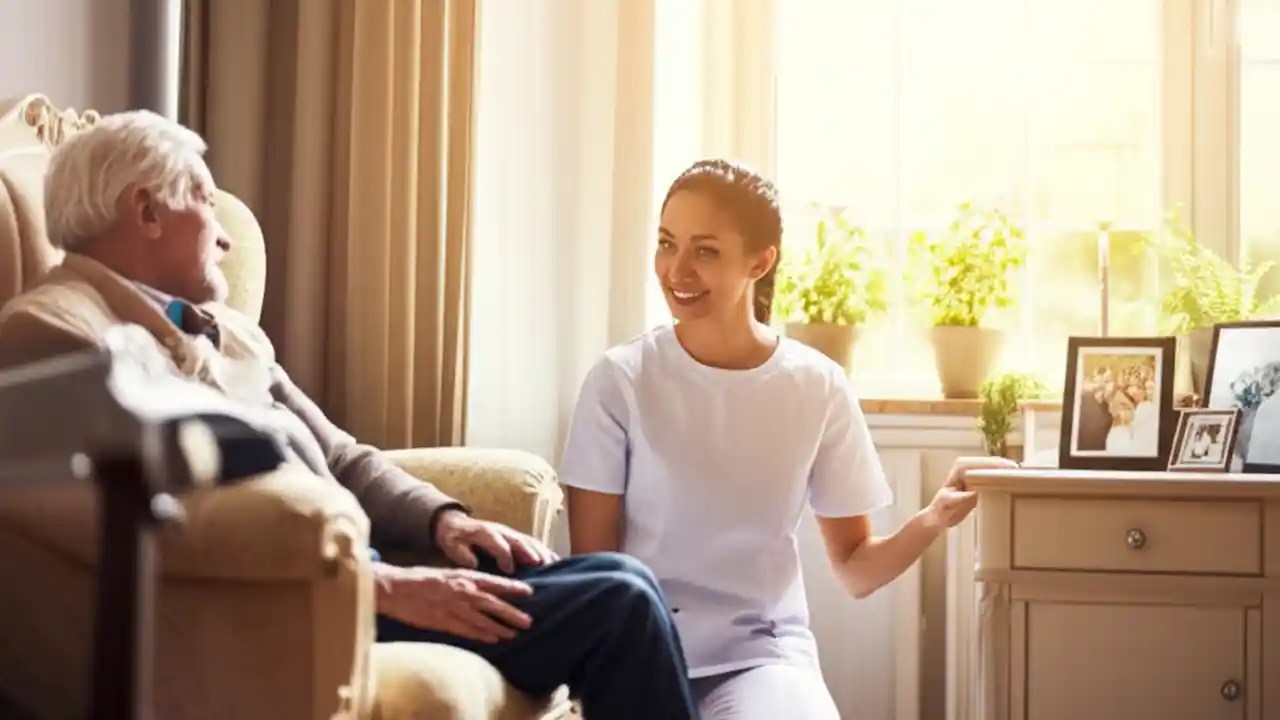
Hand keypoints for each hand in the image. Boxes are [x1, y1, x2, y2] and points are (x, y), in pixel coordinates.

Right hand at [374, 563, 533, 643]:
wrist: (396, 588)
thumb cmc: (420, 578)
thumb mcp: (446, 573)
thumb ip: (465, 580)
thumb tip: (482, 585)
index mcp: (463, 577)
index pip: (494, 582)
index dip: (512, 588)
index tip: (528, 592)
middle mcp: (462, 592)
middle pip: (493, 605)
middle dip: (512, 614)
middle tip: (529, 621)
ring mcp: (453, 609)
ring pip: (483, 621)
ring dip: (500, 628)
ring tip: (514, 634)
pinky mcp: (443, 623)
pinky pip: (467, 631)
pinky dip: (481, 636)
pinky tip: (493, 640)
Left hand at [435, 510, 558, 573]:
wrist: (456, 523)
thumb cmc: (455, 538)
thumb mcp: (452, 546)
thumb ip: (462, 554)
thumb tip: (474, 563)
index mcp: (485, 533)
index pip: (498, 543)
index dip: (505, 556)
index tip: (510, 570)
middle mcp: (501, 531)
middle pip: (519, 540)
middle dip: (530, 552)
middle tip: (541, 565)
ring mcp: (510, 532)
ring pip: (529, 541)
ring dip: (541, 552)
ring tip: (553, 564)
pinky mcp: (515, 536)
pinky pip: (532, 542)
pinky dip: (544, 551)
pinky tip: (554, 561)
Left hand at [926, 456, 1018, 529]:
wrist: (940, 517)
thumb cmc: (941, 510)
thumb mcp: (947, 505)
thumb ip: (958, 499)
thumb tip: (973, 493)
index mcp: (962, 466)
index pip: (985, 464)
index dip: (1001, 468)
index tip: (1015, 475)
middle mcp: (970, 464)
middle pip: (996, 464)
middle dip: (1010, 471)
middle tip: (1027, 480)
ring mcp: (977, 471)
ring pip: (999, 469)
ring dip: (1011, 475)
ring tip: (1026, 483)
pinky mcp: (982, 480)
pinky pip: (998, 477)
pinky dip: (1008, 481)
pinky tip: (1019, 488)